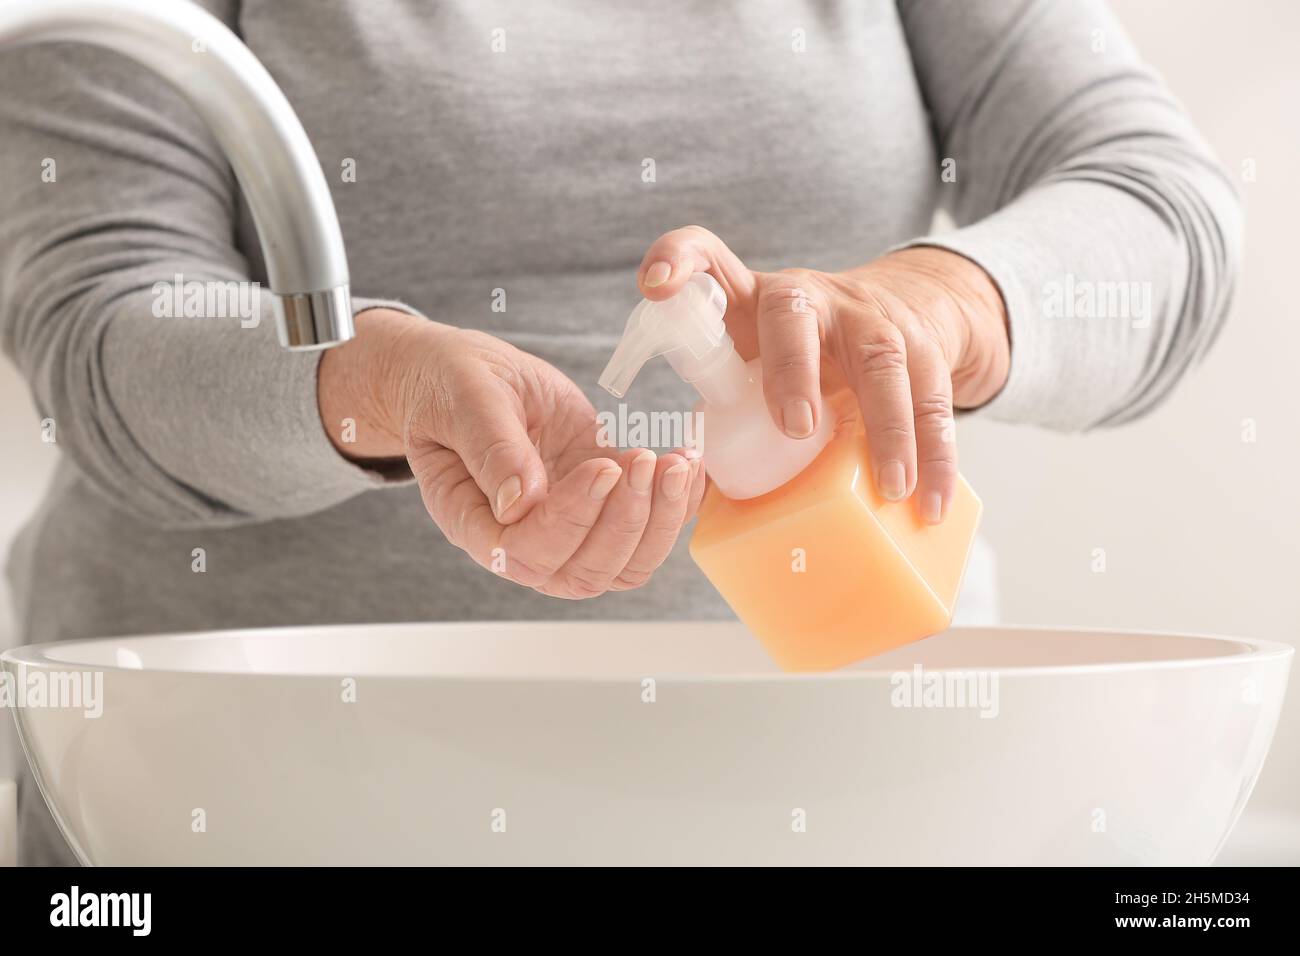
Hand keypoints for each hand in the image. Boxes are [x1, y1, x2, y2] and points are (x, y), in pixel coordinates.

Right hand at [317, 310, 705, 597]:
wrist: (465, 379)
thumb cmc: (450, 388)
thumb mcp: (463, 402)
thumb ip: (491, 449)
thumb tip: (522, 502)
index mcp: (476, 525)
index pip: (528, 551)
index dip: (573, 518)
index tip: (603, 465)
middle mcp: (524, 542)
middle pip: (587, 572)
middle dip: (628, 522)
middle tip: (648, 460)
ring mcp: (569, 529)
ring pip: (626, 563)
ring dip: (662, 520)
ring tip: (677, 461)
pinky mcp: (603, 505)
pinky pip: (650, 529)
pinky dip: (680, 504)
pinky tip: (690, 459)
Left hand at [635, 227, 1009, 522]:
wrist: (901, 306)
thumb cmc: (800, 351)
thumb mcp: (756, 356)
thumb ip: (723, 405)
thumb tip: (687, 492)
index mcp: (752, 298)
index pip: (708, 259)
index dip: (679, 261)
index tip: (656, 287)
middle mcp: (810, 297)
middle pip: (794, 315)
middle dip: (793, 368)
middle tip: (796, 428)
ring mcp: (870, 319)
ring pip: (881, 360)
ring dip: (887, 428)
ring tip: (890, 488)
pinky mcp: (923, 349)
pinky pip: (934, 401)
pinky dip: (938, 456)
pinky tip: (931, 502)